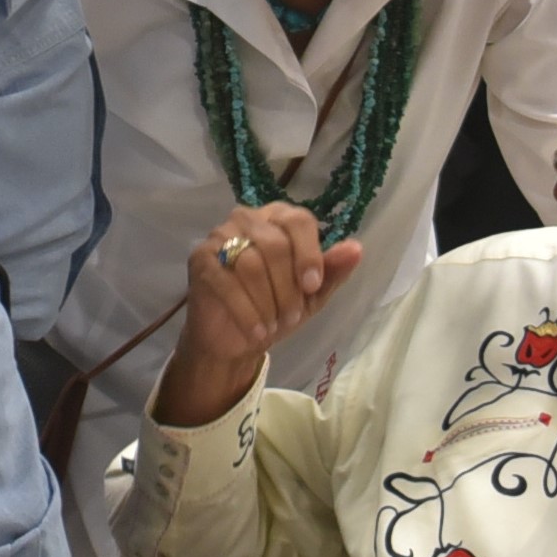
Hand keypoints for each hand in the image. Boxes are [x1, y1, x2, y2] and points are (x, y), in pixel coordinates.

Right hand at [155, 203, 362, 427]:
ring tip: (274, 325)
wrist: (235, 338)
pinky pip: (226, 282)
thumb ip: (332, 270)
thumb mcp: (311, 294)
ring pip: (250, 264)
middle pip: (275, 244)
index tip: (313, 286)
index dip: (309, 254)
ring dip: (268, 302)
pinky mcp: (199, 259)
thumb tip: (356, 248)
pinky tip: (257, 330)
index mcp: (279, 218)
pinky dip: (246, 311)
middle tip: (293, 315)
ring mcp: (219, 236)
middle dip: (288, 287)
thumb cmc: (276, 307)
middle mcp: (247, 217)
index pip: (299, 221)